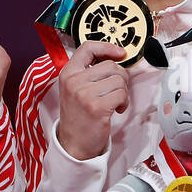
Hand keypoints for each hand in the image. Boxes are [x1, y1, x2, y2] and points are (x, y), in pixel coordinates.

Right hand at [54, 40, 129, 159]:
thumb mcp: (75, 89)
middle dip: (120, 77)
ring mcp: (84, 94)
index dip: (107, 47)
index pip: (88, 47)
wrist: (74, 144)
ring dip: (123, 92)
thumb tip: (116, 57)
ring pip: (119, 80)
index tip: (119, 53)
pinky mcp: (97, 107)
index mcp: (68, 73)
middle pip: (110, 65)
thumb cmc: (78, 116)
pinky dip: (124, 102)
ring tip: (114, 102)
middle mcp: (74, 82)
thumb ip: (89, 72)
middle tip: (116, 90)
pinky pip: (122, 94)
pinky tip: (116, 109)